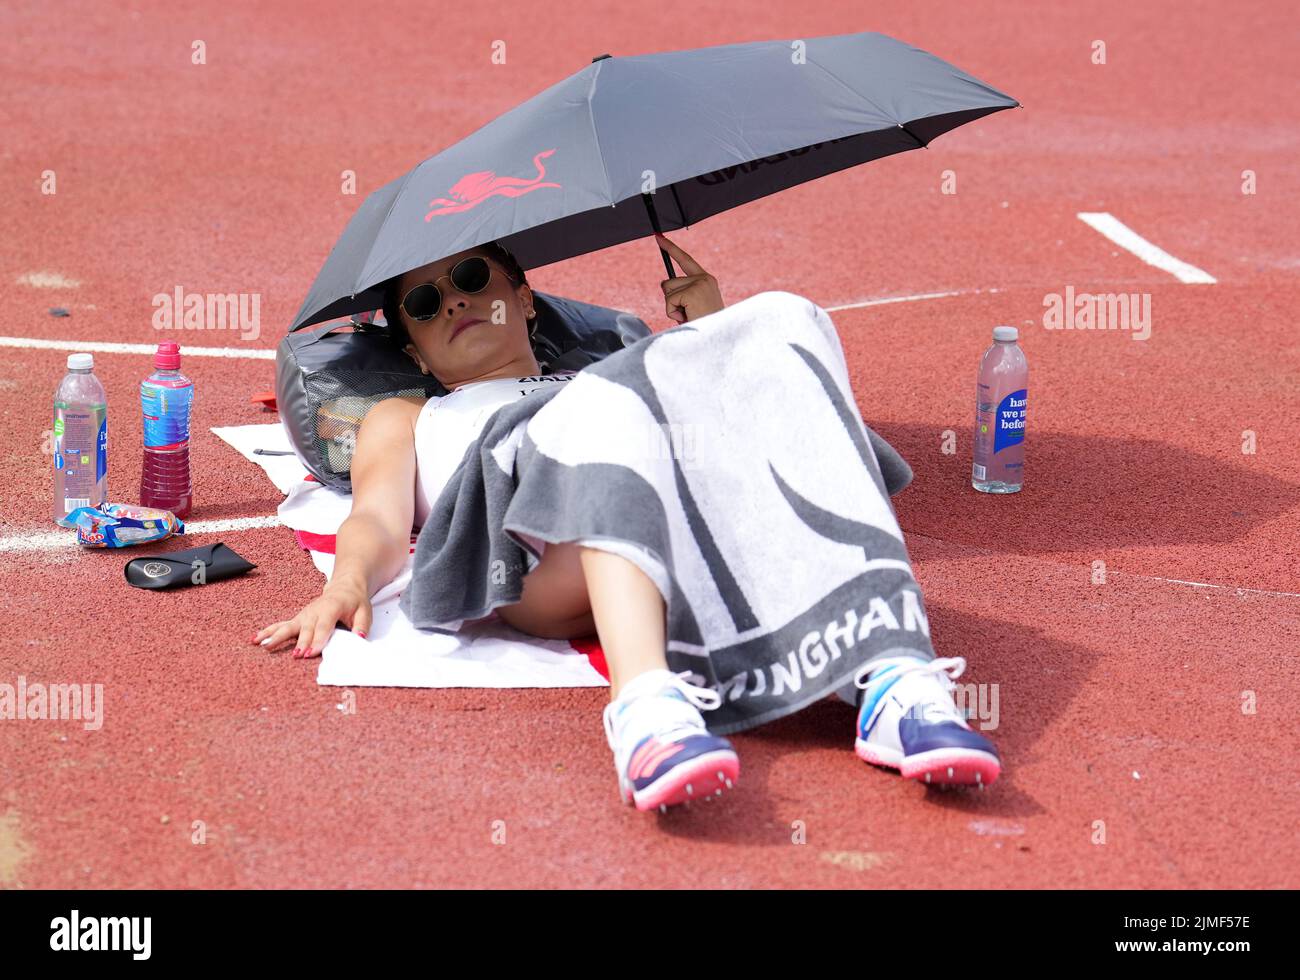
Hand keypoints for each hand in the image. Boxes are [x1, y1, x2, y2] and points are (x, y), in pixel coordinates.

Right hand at [250, 579, 372, 658]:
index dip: (318, 639)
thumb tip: (359, 638)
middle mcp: (314, 611)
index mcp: (331, 607)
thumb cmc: (354, 602)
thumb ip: (362, 625)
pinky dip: (268, 631)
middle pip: (306, 628)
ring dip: (277, 636)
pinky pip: (281, 625)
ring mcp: (304, 615)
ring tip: (265, 646)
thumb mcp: (365, 611)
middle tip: (296, 655)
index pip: (324, 626)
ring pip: (289, 626)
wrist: (344, 587)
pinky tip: (255, 640)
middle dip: (301, 642)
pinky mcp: (298, 619)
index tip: (311, 653)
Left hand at [655, 232, 723, 323]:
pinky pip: (668, 301)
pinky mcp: (692, 292)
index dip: (670, 248)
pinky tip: (687, 318)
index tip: (657, 236)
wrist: (717, 339)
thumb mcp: (692, 305)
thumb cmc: (704, 325)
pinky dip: (672, 313)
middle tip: (687, 313)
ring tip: (688, 317)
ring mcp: (699, 284)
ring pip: (667, 291)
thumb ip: (680, 292)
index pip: (684, 259)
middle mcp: (704, 278)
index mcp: (706, 279)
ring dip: (673, 308)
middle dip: (671, 300)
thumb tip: (664, 283)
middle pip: (669, 282)